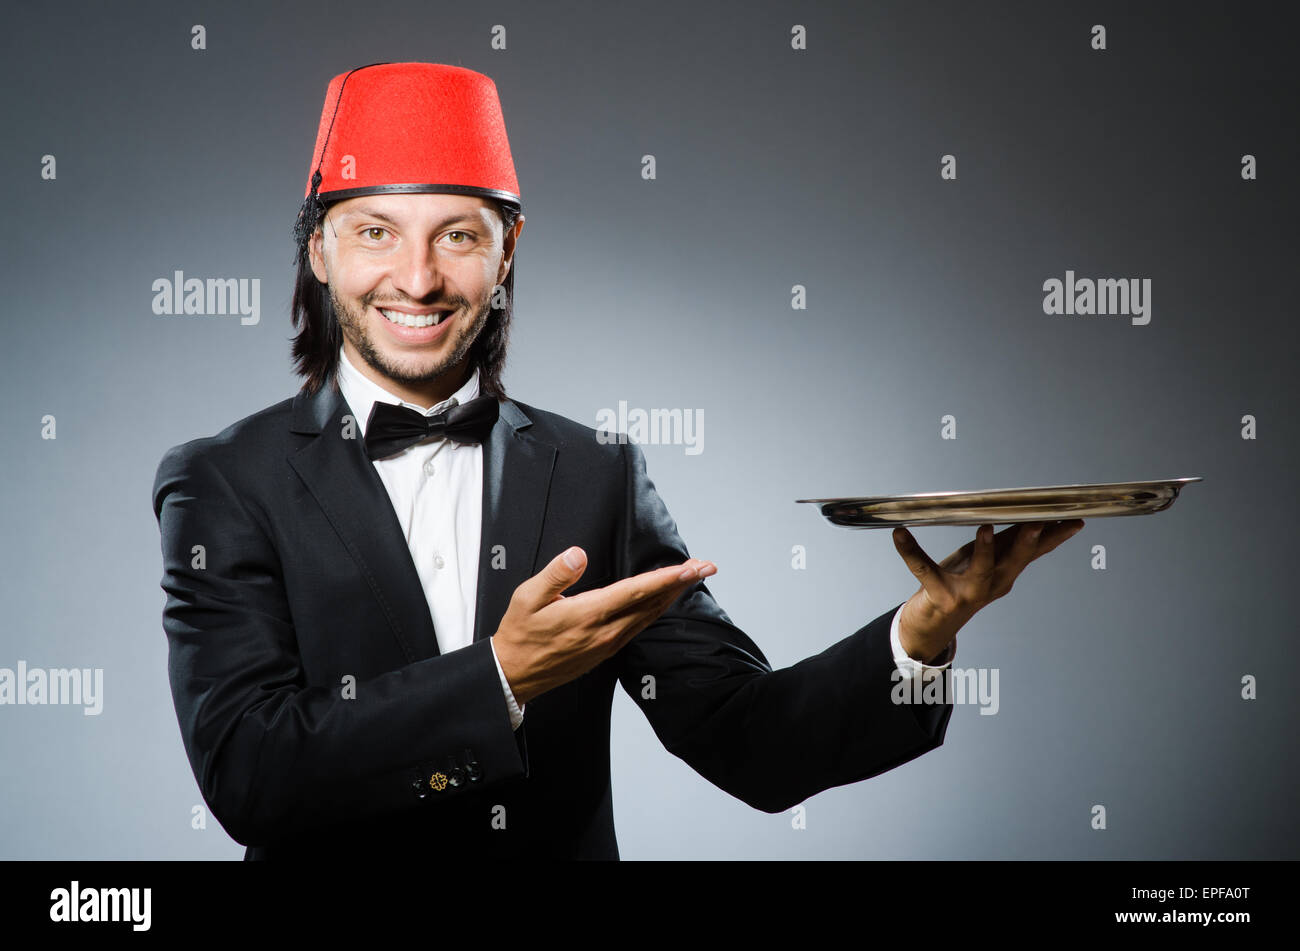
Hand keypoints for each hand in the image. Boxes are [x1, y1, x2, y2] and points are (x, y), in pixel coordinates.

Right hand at [493, 547, 716, 704]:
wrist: (514, 675)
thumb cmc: (519, 634)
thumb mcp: (527, 598)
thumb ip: (556, 574)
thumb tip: (577, 554)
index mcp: (588, 614)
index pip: (637, 591)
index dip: (667, 578)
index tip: (691, 567)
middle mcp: (605, 631)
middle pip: (652, 603)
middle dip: (682, 583)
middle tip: (707, 566)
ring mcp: (608, 644)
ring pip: (649, 616)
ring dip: (672, 596)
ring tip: (691, 579)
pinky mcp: (606, 651)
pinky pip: (639, 627)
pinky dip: (656, 610)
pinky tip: (662, 602)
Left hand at [891, 520, 1085, 663]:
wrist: (935, 623)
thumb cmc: (963, 584)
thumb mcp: (989, 562)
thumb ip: (1008, 543)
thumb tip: (1032, 518)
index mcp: (1007, 573)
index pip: (1035, 552)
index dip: (1055, 537)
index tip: (1074, 519)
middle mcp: (993, 585)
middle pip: (1015, 562)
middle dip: (1027, 543)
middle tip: (1037, 523)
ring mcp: (967, 592)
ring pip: (980, 571)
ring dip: (984, 550)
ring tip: (984, 529)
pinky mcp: (940, 595)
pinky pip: (922, 569)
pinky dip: (910, 550)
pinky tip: (899, 534)